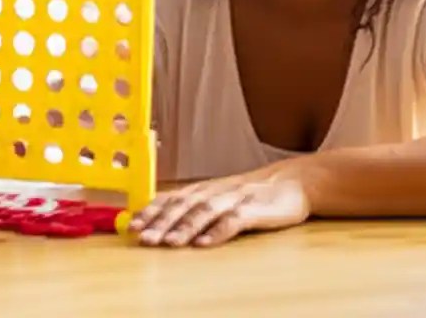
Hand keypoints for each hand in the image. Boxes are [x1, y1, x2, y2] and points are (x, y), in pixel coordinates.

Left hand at [130, 175, 310, 247]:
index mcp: (202, 189)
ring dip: (184, 228)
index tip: (132, 226)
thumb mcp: (217, 196)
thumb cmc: (249, 194)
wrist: (293, 181)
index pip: (170, 199)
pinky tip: (205, 244)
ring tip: (169, 243)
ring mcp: (234, 200)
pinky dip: (218, 232)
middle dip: (161, 223)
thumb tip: (158, 221)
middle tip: (144, 238)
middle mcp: (213, 191)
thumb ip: (191, 207)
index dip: (150, 212)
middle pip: (183, 206)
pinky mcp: (254, 211)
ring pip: (204, 213)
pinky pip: (233, 222)